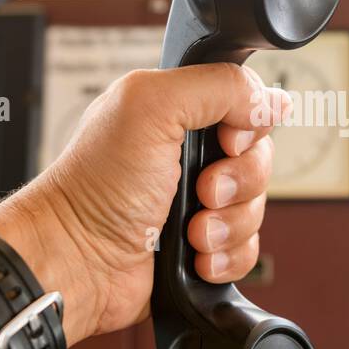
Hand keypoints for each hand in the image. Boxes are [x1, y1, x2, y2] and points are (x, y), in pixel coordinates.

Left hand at [0, 63, 288, 344]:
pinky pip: (245, 250)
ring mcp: (195, 203)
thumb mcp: (152, 106)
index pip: (248, 107)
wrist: (77, 262)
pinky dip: (225, 256)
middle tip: (201, 190)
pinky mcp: (200, 247)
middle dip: (239, 182)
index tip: (224, 142)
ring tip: (191, 232)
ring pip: (256, 208)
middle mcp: (187, 155)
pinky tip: (195, 257)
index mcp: (177, 112)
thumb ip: (218, 86)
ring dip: (228, 224)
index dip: (248, 127)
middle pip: (259, 159)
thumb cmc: (97, 186)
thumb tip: (271, 102)